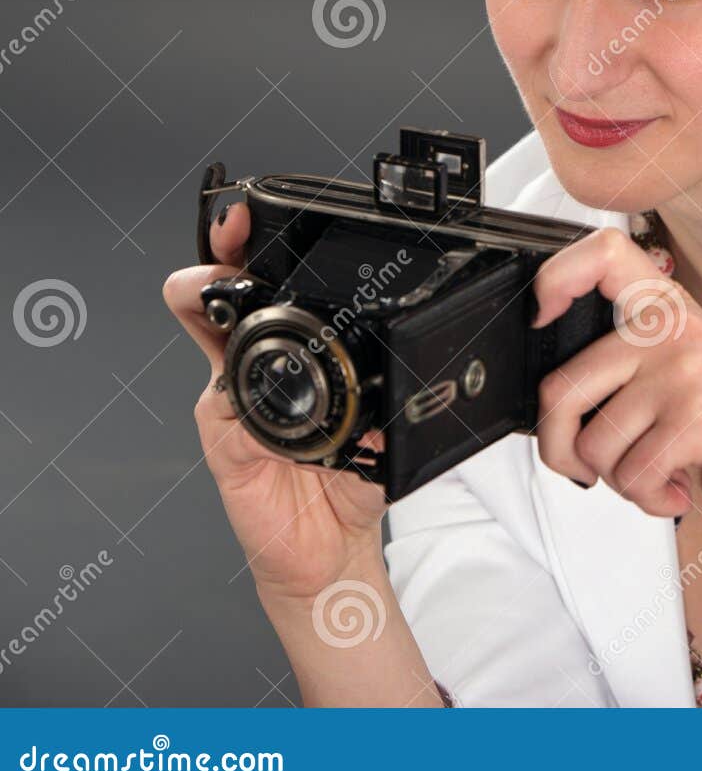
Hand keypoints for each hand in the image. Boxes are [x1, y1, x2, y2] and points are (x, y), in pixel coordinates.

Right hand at [164, 202, 387, 602]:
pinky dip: (241, 397)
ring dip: (210, 310)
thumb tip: (421, 367)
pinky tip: (255, 394)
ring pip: (210, 343)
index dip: (252, 252)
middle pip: (218, 302)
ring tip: (218, 290)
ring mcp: (232, 404)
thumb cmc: (351, 479)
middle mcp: (251, 372)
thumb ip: (391, 395)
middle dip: (216, 265)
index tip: (253, 223)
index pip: (265, 292)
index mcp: (290, 356)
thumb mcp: (383, 426)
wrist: (331, 548)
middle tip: (228, 250)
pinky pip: (226, 411)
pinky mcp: (225, 443)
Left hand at [532, 227, 701, 518]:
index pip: (600, 257)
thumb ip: (650, 371)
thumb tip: (576, 419)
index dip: (555, 280)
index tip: (544, 318)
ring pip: (596, 446)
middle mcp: (673, 335)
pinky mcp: (698, 420)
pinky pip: (634, 477)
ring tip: (662, 480)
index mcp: (674, 313)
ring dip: (621, 484)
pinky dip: (651, 501)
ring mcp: (684, 374)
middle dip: (562, 448)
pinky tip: (683, 491)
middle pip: (563, 387)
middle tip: (589, 469)